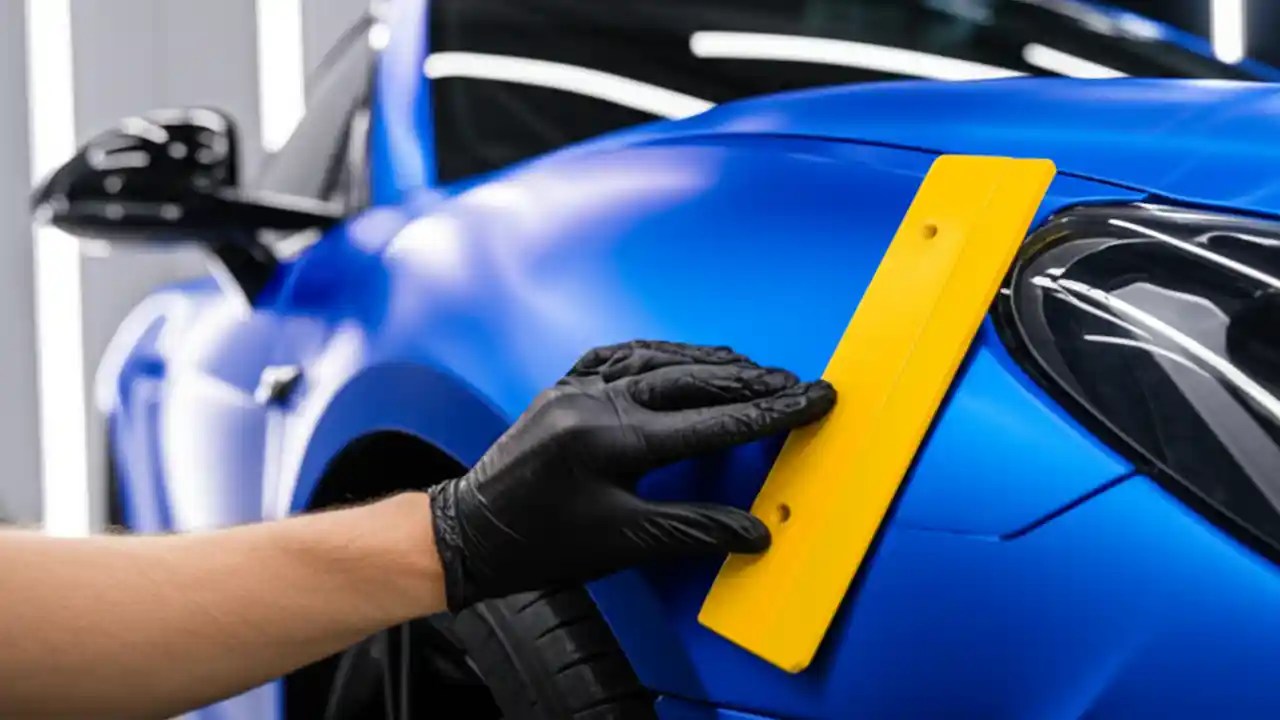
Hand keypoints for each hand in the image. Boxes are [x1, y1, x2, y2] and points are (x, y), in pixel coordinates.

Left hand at [429, 340, 836, 610]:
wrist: (468, 533)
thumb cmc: (540, 544)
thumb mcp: (622, 543)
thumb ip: (693, 530)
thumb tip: (756, 532)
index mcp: (612, 440)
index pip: (712, 423)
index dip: (771, 415)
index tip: (813, 401)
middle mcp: (595, 401)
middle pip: (692, 381)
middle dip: (751, 383)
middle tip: (796, 383)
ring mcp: (576, 388)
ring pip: (658, 360)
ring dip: (711, 364)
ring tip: (755, 370)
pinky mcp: (562, 387)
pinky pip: (621, 356)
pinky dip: (661, 354)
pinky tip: (683, 356)